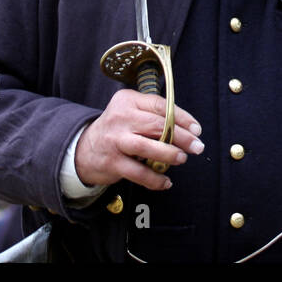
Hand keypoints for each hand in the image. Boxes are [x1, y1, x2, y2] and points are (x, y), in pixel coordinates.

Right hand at [75, 89, 203, 190]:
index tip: (197, 129)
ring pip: (147, 146)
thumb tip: (188, 130)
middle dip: (181, 136)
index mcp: (128, 100)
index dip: (182, 117)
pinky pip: (138, 172)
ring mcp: (115, 140)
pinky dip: (154, 179)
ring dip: (169, 154)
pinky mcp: (112, 162)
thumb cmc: (118, 130)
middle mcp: (120, 117)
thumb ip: (153, 116)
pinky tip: (165, 182)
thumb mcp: (131, 113)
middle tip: (197, 146)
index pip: (160, 105)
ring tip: (182, 158)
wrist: (83, 149)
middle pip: (156, 125)